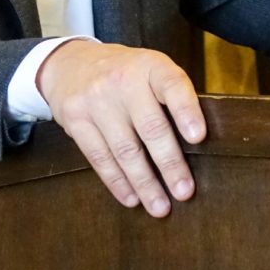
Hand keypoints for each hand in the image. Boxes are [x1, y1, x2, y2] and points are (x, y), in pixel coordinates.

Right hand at [36, 40, 206, 216]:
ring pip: (125, 149)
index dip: (186, 111)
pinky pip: (99, 157)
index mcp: (150, 66)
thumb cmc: (125, 73)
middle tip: (184, 192)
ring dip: (145, 183)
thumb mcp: (150, 70)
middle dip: (169, 164)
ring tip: (160, 206)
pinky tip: (132, 198)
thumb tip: (198, 142)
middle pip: (150, 127)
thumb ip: (171, 96)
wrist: (71, 62)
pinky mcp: (75, 119)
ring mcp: (96, 100)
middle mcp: (123, 80)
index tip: (198, 137)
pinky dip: (117, 182)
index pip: (172, 85)